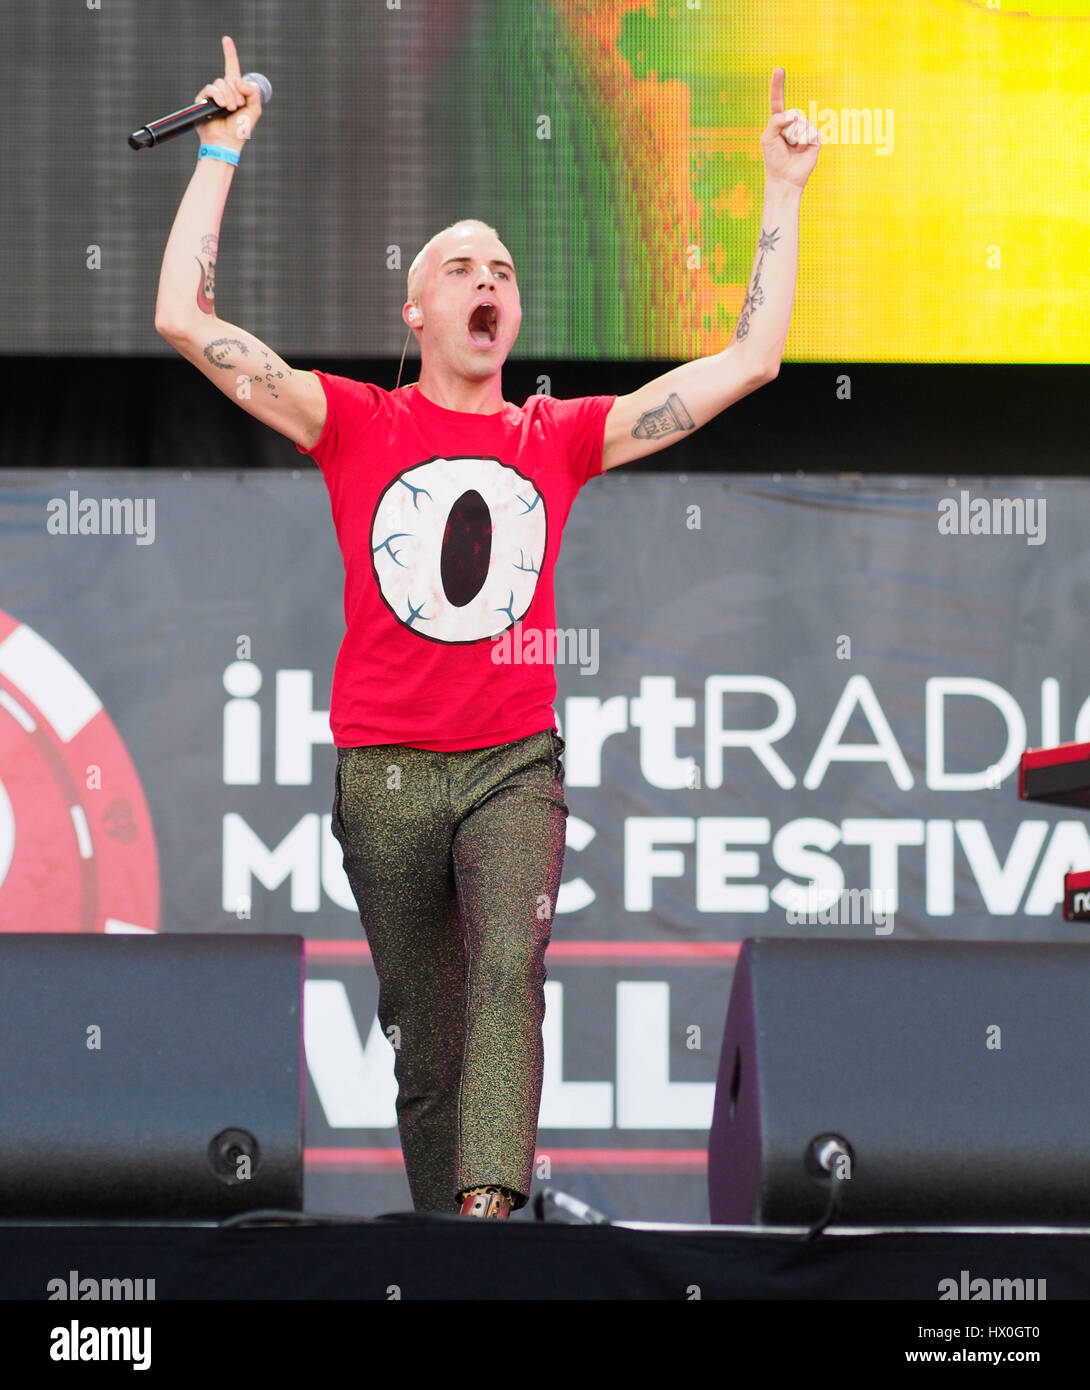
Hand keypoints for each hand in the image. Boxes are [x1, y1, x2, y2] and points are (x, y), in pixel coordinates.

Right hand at [193, 35, 263, 149]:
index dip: (230, 54)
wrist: (226, 142)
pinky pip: (212, 89)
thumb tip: (239, 80)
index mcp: (235, 91)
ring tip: (231, 109)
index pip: (232, 69)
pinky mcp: (203, 100)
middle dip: (237, 92)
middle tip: (239, 107)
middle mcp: (223, 91)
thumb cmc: (240, 130)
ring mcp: (213, 95)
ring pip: (221, 83)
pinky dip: (219, 96)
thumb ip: (253, 92)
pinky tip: (223, 106)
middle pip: (230, 77)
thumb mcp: (254, 109)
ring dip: (229, 96)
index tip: (226, 39)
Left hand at [761, 68, 819, 189]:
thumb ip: (776, 121)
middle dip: (786, 129)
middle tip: (784, 143)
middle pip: (792, 113)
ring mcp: (805, 130)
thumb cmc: (773, 159)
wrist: (784, 178)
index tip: (779, 69)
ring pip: (801, 122)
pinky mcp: (815, 138)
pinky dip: (803, 142)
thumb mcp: (767, 137)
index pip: (778, 101)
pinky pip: (810, 132)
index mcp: (779, 122)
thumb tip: (795, 114)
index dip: (778, 86)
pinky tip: (801, 151)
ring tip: (792, 148)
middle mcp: (793, 123)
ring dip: (794, 137)